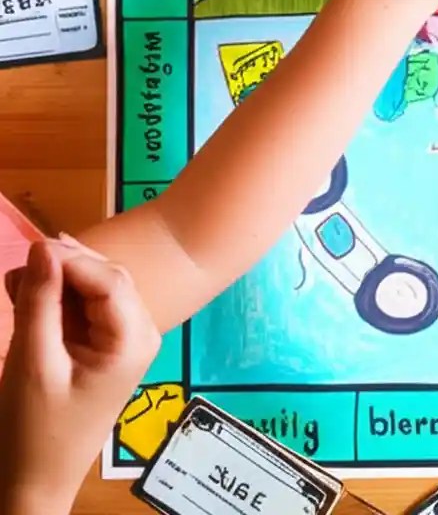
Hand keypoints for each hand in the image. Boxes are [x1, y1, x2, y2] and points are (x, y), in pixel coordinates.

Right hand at [0, 237, 160, 513]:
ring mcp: (122, 338)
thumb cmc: (36, 426)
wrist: (37, 475)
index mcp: (133, 339)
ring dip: (54, 282)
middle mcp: (137, 333)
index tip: (28, 251)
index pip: (109, 280)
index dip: (70, 259)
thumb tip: (45, 246)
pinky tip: (25, 301)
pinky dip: (54, 300)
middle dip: (61, 269)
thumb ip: (40, 302)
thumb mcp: (34, 361)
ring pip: (90, 289)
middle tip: (15, 278)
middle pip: (104, 279)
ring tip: (15, 291)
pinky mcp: (102, 345)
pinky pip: (81, 308)